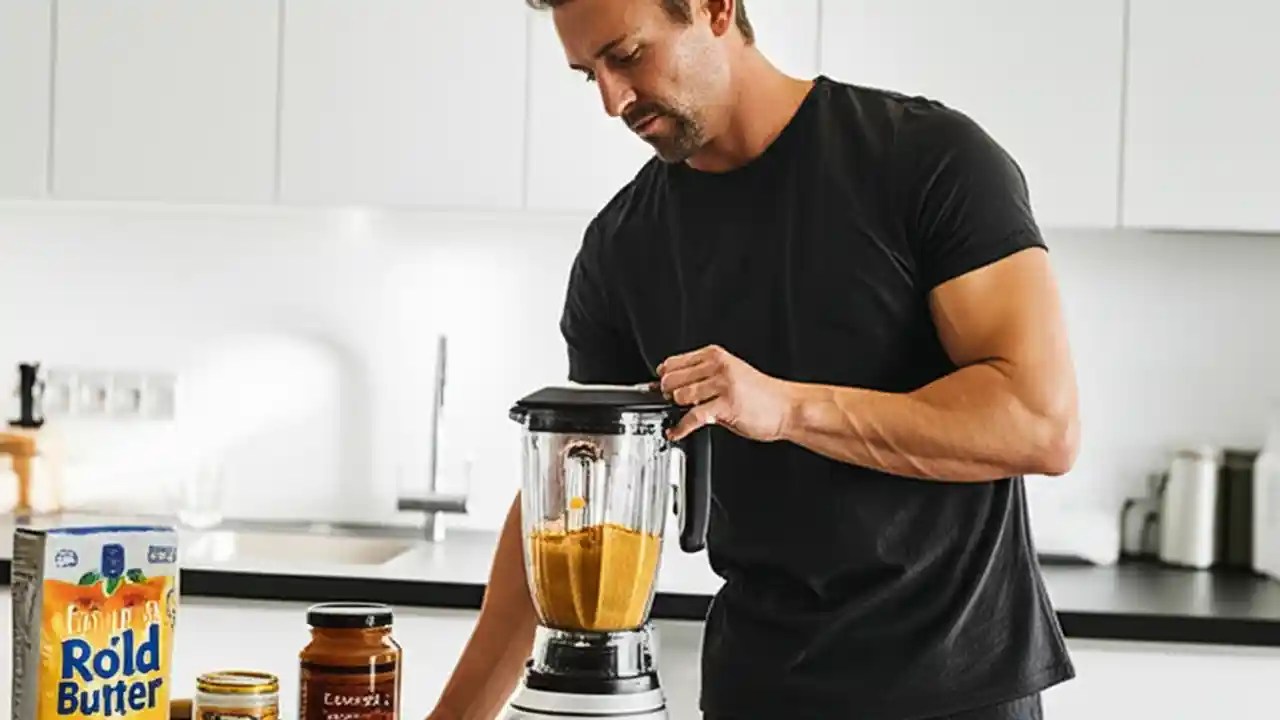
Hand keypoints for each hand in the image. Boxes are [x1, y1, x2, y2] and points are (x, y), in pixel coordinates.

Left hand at [656, 344, 795, 442]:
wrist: (786, 407)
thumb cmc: (761, 395)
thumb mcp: (731, 375)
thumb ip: (704, 377)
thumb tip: (674, 386)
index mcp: (716, 356)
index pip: (674, 362)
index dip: (664, 376)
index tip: (658, 386)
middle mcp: (718, 367)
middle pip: (673, 378)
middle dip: (667, 393)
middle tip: (671, 402)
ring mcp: (722, 385)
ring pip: (681, 396)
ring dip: (676, 408)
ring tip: (681, 413)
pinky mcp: (726, 405)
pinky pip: (693, 416)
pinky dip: (681, 427)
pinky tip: (677, 431)